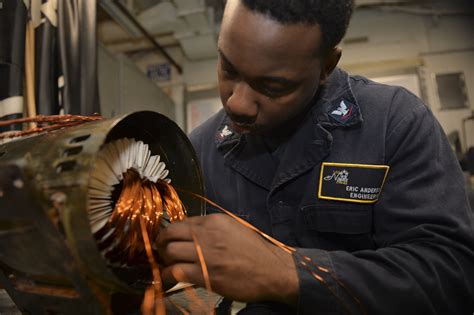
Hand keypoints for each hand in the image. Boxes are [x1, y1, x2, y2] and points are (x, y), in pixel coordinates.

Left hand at [156, 214, 298, 304]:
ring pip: (169, 251)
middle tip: (162, 252)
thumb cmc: (255, 252)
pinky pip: (175, 271)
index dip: (172, 233)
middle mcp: (207, 234)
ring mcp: (206, 254)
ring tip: (166, 266)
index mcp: (214, 221)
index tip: (169, 241)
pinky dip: (166, 275)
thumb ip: (212, 229)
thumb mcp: (234, 229)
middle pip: (170, 234)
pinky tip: (168, 278)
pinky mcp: (205, 274)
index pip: (181, 222)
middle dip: (161, 244)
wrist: (273, 271)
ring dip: (164, 259)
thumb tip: (190, 233)